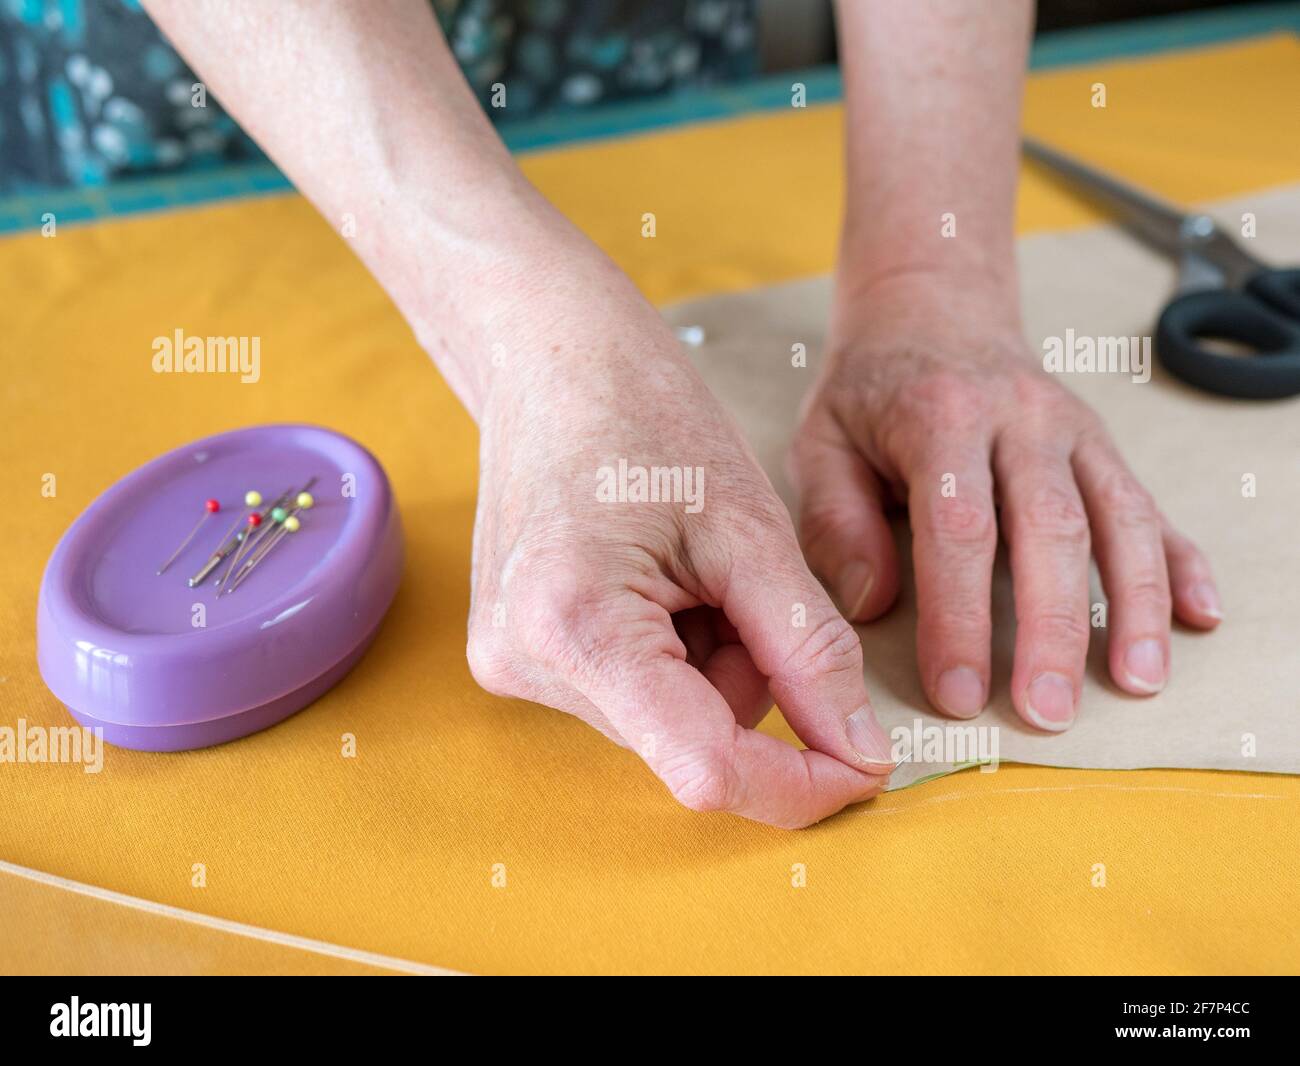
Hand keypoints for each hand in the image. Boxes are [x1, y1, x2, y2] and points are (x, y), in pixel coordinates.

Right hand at [464, 285, 893, 827]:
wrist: (551, 360)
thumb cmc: (647, 414)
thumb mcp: (752, 529)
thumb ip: (810, 653)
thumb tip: (861, 754)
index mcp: (577, 626)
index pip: (705, 770)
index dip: (798, 786)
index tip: (864, 765)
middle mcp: (525, 663)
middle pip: (688, 740)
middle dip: (748, 676)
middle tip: (742, 579)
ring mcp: (509, 662)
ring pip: (667, 719)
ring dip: (712, 658)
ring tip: (692, 562)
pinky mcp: (515, 652)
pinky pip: (631, 693)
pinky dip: (674, 650)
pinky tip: (658, 575)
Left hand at [790, 273, 1221, 730]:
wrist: (931, 311)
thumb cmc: (869, 392)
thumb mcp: (822, 441)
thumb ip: (835, 520)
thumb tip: (873, 605)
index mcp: (940, 416)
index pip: (957, 527)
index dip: (960, 616)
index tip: (957, 693)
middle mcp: (1020, 419)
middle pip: (1050, 530)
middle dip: (1053, 628)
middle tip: (1047, 714)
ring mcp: (1073, 430)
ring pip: (1118, 518)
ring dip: (1133, 604)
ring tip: (1138, 682)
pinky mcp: (1103, 445)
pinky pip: (1150, 505)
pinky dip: (1179, 561)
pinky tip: (1199, 615)